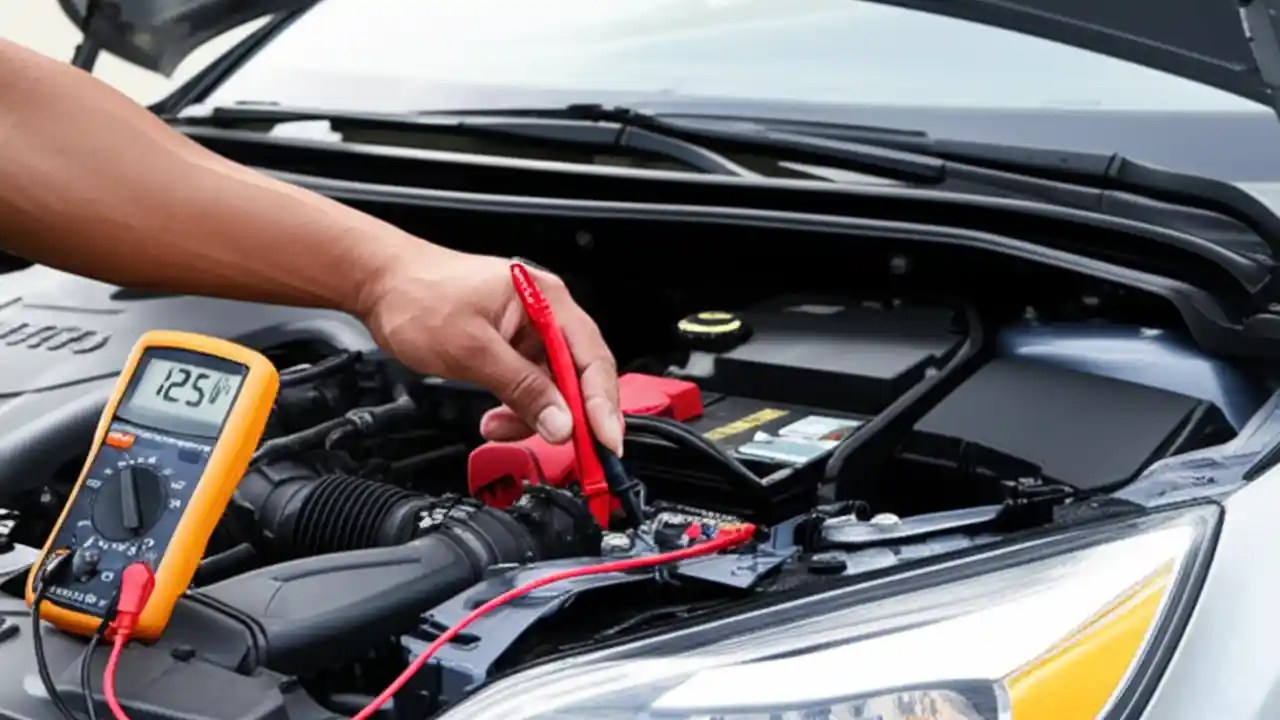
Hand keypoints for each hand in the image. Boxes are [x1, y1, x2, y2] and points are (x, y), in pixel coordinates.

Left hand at [355, 245, 623, 453]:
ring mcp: (529, 333)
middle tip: (574, 454)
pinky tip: (496, 419)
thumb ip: (521, 388)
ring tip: (502, 429)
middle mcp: (545, 315)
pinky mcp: (511, 350)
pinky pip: (529, 388)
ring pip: (553, 389)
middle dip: (572, 418)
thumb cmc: (419, 295)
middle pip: (579, 376)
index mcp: (546, 300)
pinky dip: (517, 410)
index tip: (606, 441)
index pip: (591, 358)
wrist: (379, 283)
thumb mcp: (472, 349)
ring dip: (535, 417)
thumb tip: (560, 423)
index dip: (602, 404)